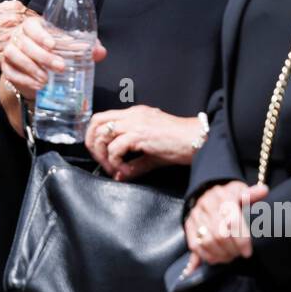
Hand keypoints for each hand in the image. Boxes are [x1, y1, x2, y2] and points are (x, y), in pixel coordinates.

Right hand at [0, 13, 106, 101]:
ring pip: (14, 56)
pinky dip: (23, 79)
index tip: (53, 44)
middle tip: (60, 67)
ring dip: (31, 68)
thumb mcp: (70, 48)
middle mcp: (19, 36)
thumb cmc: (55, 52)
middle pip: (25, 43)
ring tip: (46, 79)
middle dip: (42, 56)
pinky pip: (10, 72)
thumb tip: (100, 52)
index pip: (33, 27)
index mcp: (33, 26)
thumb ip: (86, 49)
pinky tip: (36, 85)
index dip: (41, 35)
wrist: (39, 69)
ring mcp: (10, 52)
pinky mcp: (7, 68)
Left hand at [84, 106, 203, 180]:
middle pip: (96, 123)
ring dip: (104, 156)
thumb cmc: (180, 144)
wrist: (197, 139)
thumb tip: (119, 176)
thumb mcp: (152, 154)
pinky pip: (116, 148)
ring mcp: (135, 123)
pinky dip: (116, 162)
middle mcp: (132, 115)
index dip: (94, 136)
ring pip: (103, 135)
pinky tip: (126, 170)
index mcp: (134, 114)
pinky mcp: (140, 134)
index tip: (99, 155)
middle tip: (102, 163)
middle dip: (93, 145)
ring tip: (115, 169)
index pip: (102, 118)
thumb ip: (134, 164)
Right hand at [182, 180, 269, 273]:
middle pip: (219, 235)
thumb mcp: (241, 192)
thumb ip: (252, 194)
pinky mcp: (188, 225)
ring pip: (207, 242)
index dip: (241, 240)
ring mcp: (196, 216)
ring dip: (221, 254)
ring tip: (230, 256)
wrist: (207, 192)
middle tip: (239, 254)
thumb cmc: (230, 196)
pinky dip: (207, 256)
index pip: (232, 221)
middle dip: (232, 249)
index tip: (248, 252)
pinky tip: (218, 258)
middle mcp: (207, 205)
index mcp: (223, 196)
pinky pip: (195, 246)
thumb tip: (264, 190)